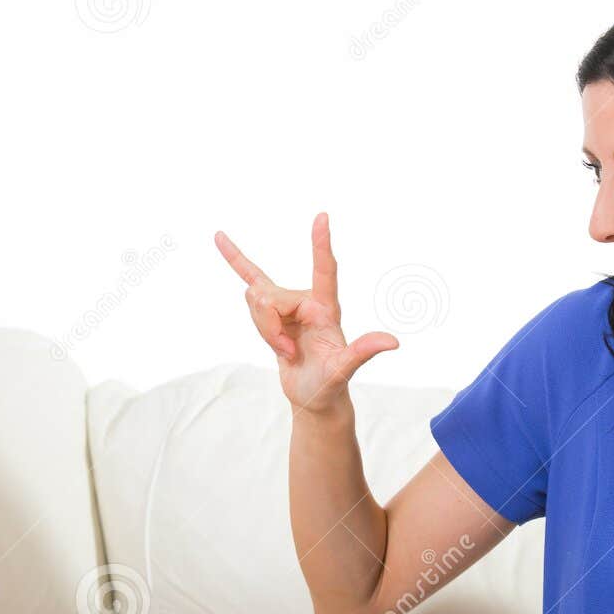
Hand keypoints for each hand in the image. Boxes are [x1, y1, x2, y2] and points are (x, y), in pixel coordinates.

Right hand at [214, 212, 398, 414]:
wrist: (314, 395)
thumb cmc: (331, 384)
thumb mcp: (344, 370)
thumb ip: (363, 352)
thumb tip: (392, 342)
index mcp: (326, 307)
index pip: (325, 270)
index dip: (321, 245)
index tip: (322, 217)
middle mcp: (307, 299)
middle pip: (269, 298)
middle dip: (269, 329)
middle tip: (288, 351)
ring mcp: (287, 303)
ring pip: (255, 300)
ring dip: (262, 331)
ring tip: (283, 349)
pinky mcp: (270, 311)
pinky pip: (250, 279)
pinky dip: (235, 259)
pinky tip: (220, 239)